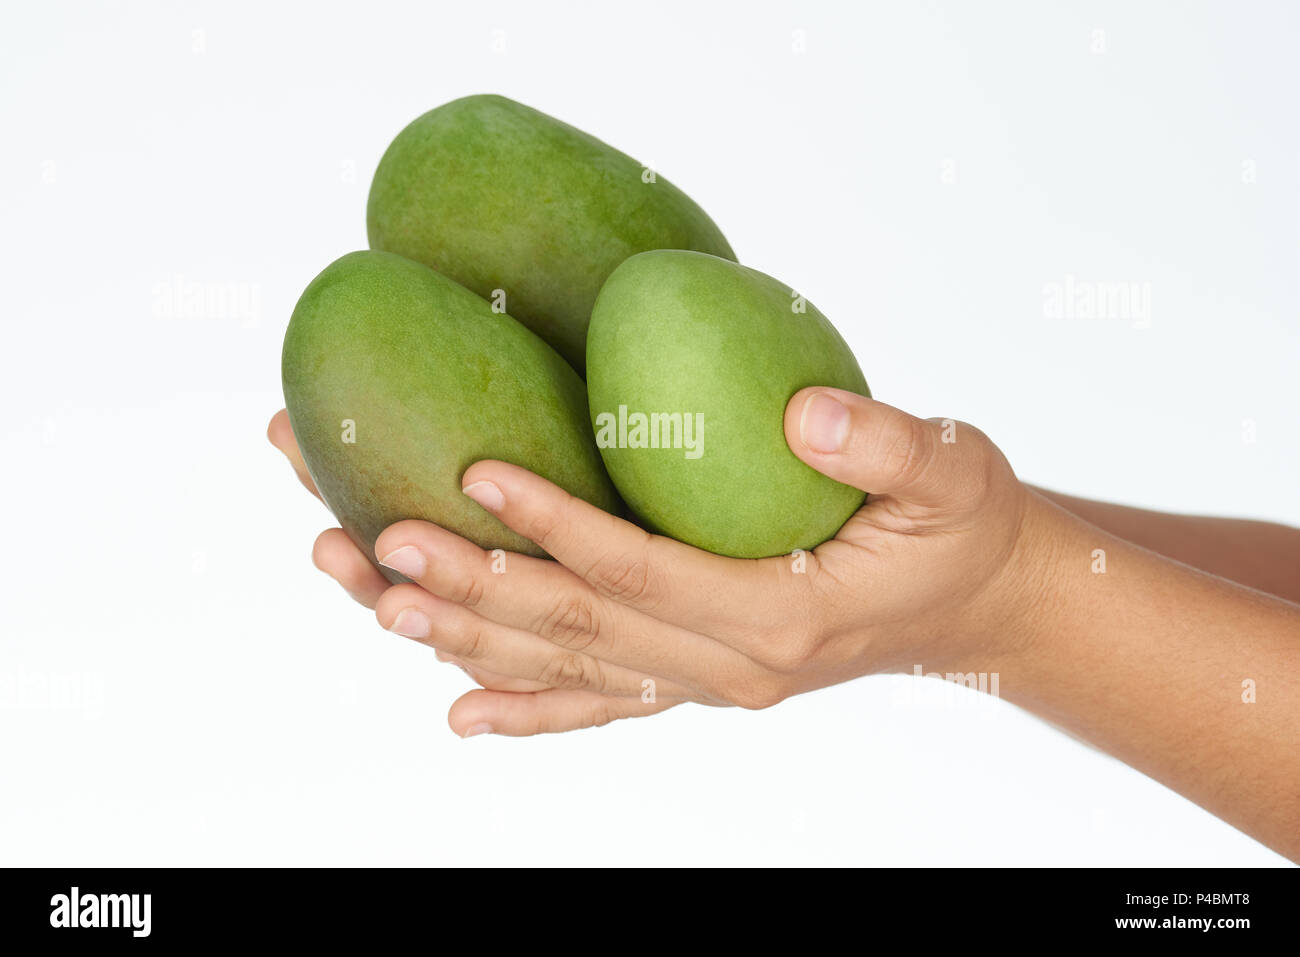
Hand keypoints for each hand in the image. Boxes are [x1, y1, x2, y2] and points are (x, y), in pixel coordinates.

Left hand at [271, 389, 1044, 734]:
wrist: (974, 608)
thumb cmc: (959, 529)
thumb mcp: (950, 471)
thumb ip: (882, 444)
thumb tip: (802, 411)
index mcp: (782, 617)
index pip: (645, 572)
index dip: (561, 525)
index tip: (480, 470)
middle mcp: (731, 667)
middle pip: (583, 631)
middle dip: (477, 586)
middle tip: (382, 539)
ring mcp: (708, 683)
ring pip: (571, 670)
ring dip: (470, 637)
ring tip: (375, 595)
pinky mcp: (699, 679)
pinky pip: (600, 706)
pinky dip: (529, 709)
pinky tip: (462, 710)